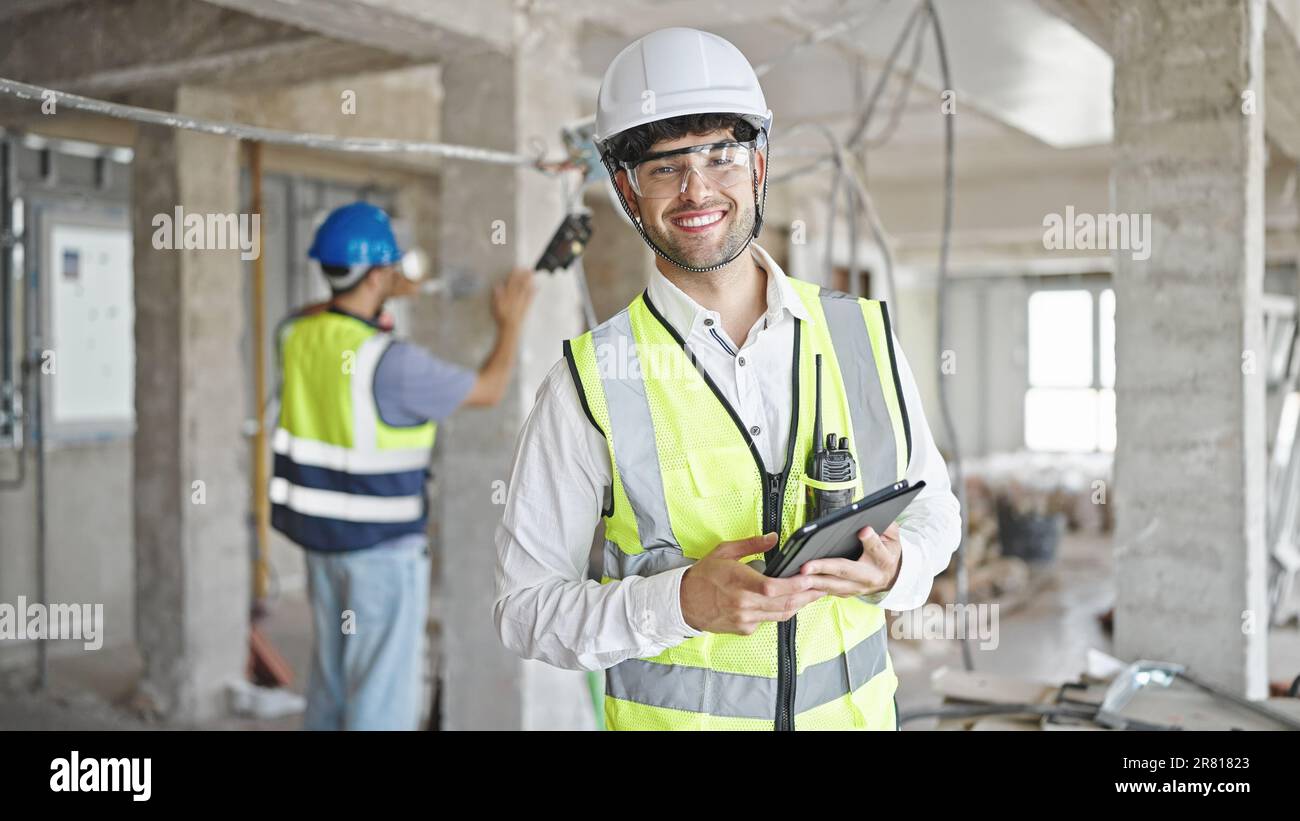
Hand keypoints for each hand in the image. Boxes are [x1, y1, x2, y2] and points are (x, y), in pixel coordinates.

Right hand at [491, 268, 535, 329]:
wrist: (510, 328)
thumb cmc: (501, 317)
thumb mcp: (495, 306)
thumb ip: (497, 295)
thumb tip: (497, 285)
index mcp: (508, 296)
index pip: (511, 283)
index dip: (514, 275)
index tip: (517, 268)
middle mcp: (516, 297)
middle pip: (520, 284)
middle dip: (524, 276)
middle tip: (528, 268)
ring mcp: (522, 302)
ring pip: (526, 289)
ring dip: (529, 281)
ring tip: (532, 274)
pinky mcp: (526, 307)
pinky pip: (531, 297)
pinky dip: (534, 291)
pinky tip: (537, 287)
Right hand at [680, 533, 825, 634]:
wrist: (682, 603)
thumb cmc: (702, 576)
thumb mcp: (724, 552)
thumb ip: (751, 545)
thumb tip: (773, 538)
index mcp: (738, 582)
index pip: (774, 587)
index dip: (796, 584)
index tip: (811, 577)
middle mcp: (743, 603)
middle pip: (784, 603)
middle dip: (807, 595)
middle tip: (822, 586)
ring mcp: (745, 619)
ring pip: (781, 614)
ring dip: (799, 605)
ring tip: (812, 595)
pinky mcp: (744, 629)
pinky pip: (769, 620)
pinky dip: (781, 611)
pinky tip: (789, 602)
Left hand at [799, 523, 901, 597]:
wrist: (892, 578)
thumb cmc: (888, 554)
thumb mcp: (893, 538)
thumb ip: (887, 526)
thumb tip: (874, 515)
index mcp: (883, 559)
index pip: (876, 548)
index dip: (870, 540)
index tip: (863, 531)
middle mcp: (869, 576)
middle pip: (845, 570)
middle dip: (824, 568)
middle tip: (806, 566)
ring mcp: (856, 587)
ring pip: (832, 585)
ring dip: (812, 582)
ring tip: (797, 577)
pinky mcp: (846, 593)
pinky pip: (826, 592)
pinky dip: (812, 590)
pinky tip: (799, 585)